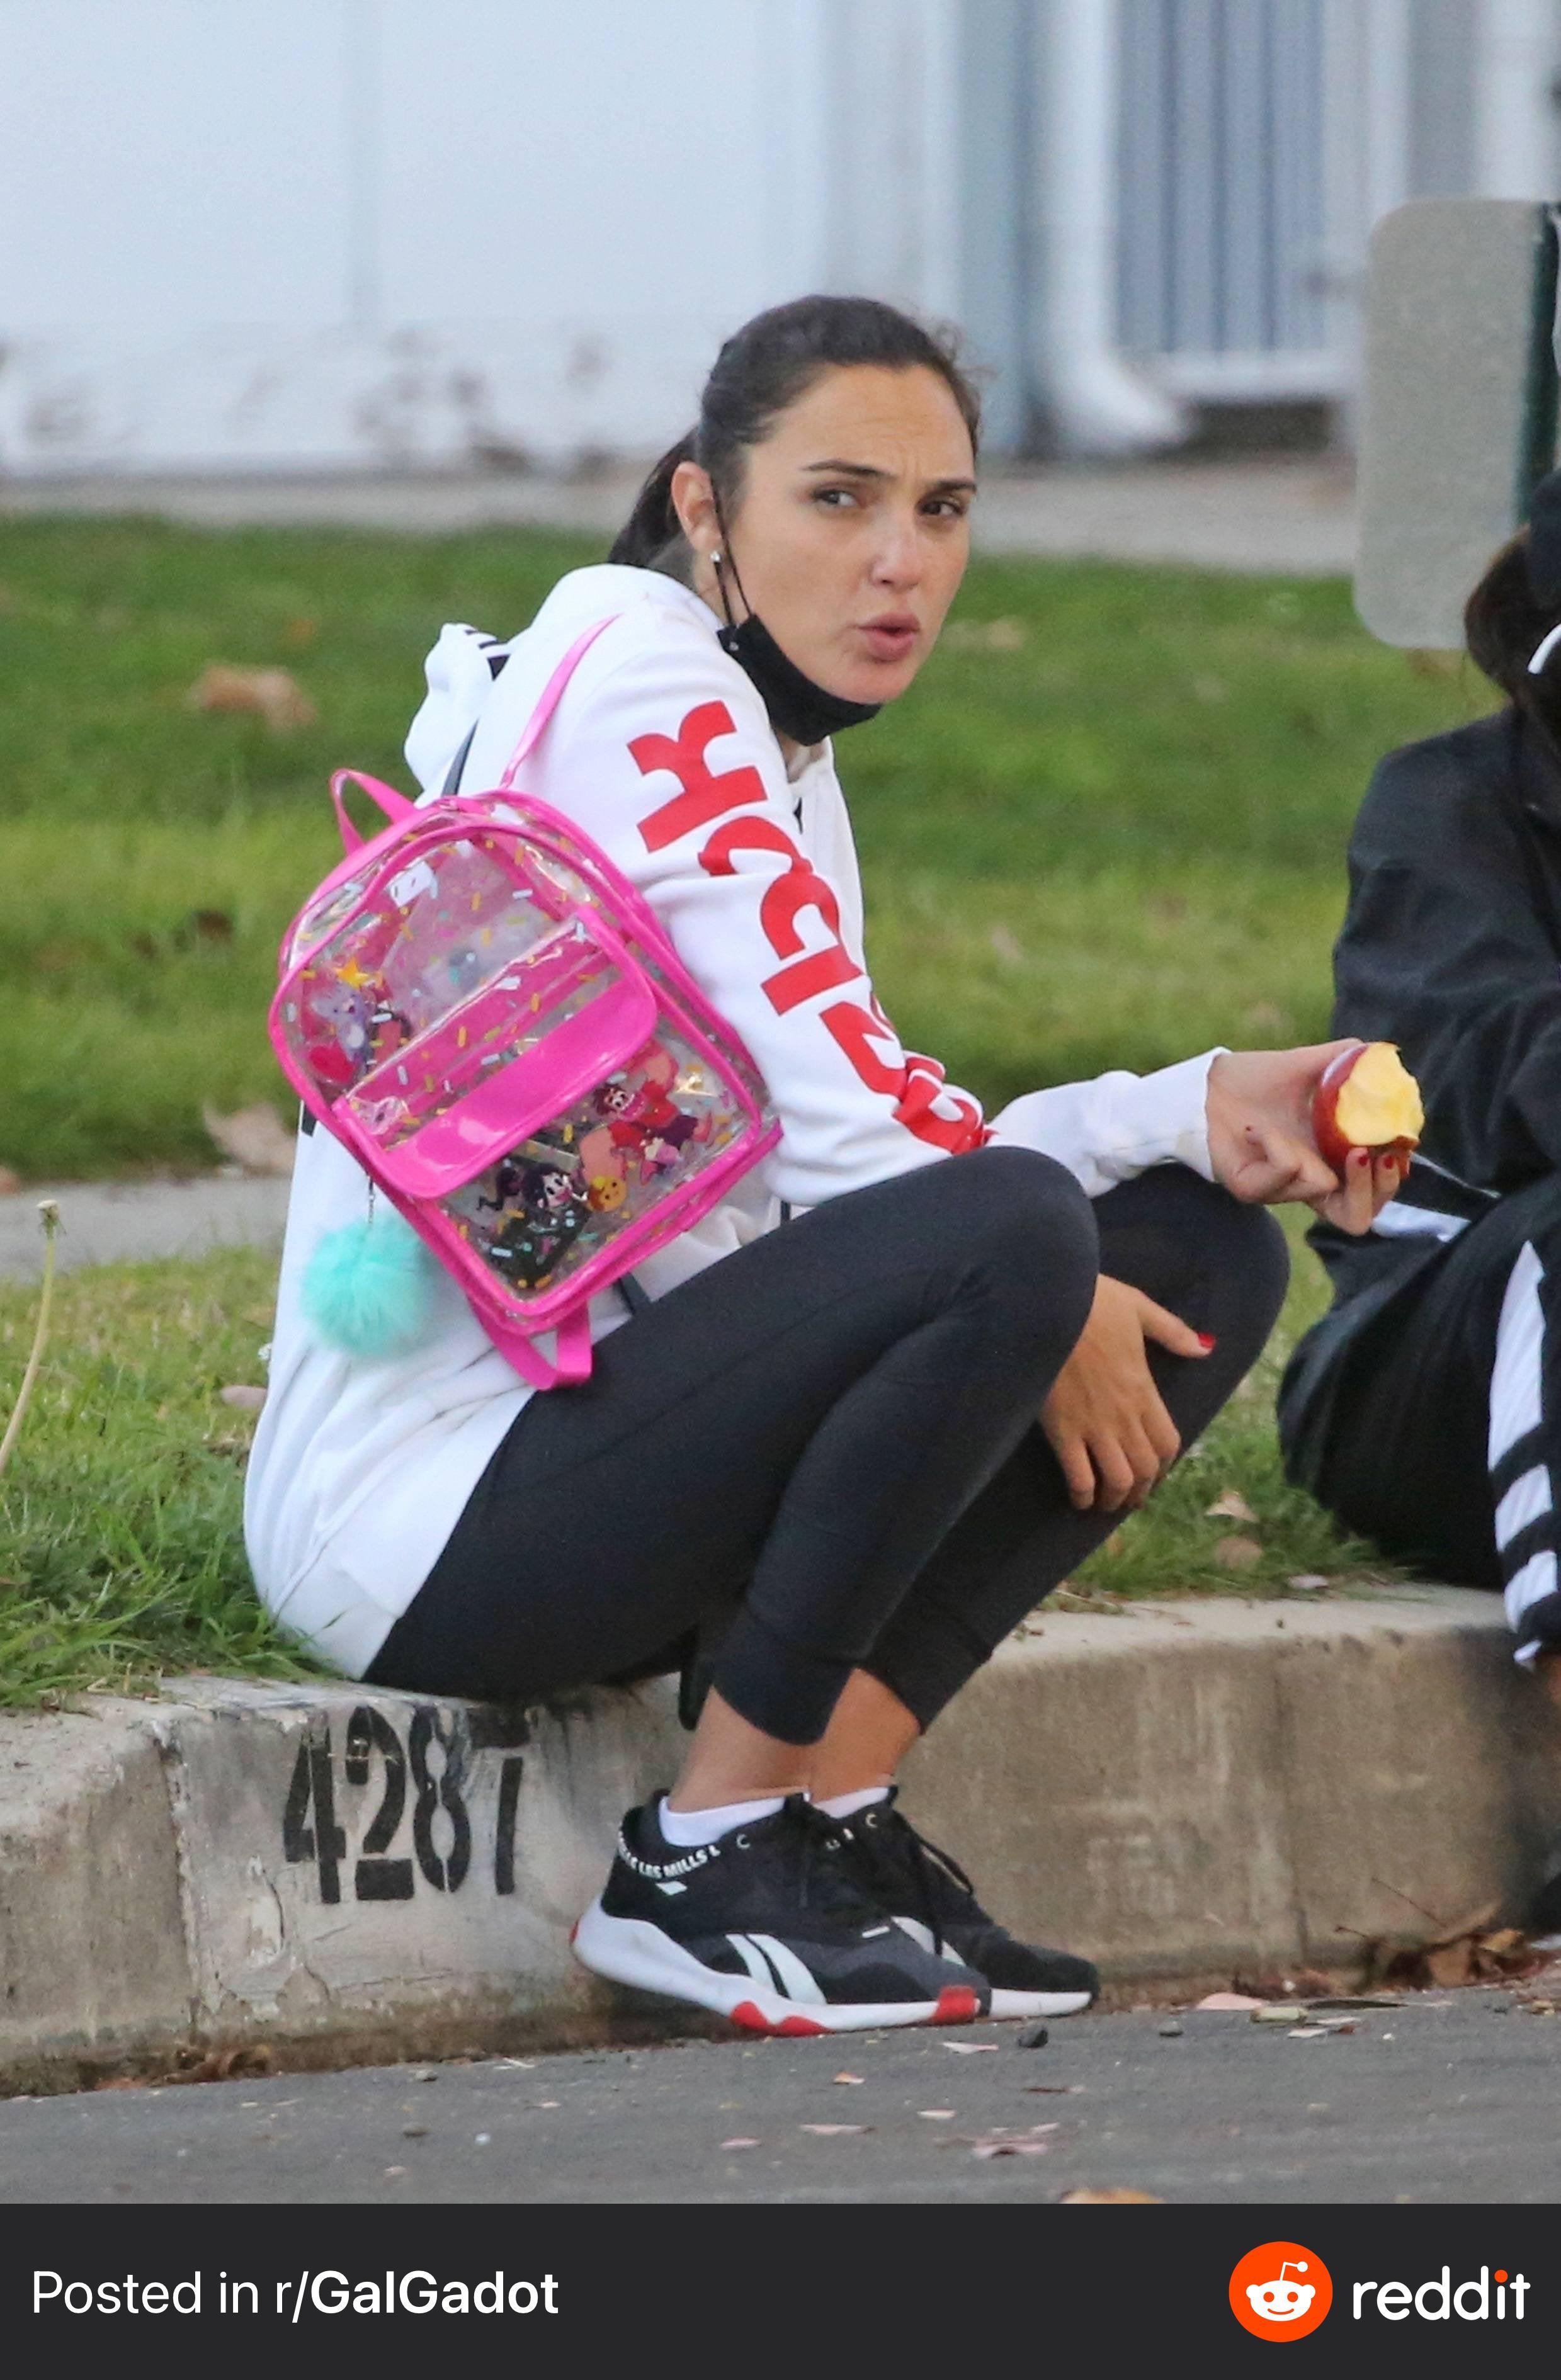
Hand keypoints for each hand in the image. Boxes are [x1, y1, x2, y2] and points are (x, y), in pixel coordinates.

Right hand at [1041, 1274, 1210, 1512]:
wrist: (1049, 1305)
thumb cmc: (1092, 1303)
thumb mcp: (1140, 1309)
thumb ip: (1173, 1332)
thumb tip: (1205, 1348)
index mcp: (1145, 1390)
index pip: (1167, 1442)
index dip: (1164, 1466)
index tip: (1154, 1472)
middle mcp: (1125, 1416)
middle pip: (1144, 1469)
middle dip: (1139, 1491)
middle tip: (1128, 1498)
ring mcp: (1094, 1427)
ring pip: (1117, 1479)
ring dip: (1114, 1498)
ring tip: (1104, 1503)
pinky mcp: (1063, 1431)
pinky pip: (1079, 1476)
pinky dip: (1082, 1494)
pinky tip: (1078, 1498)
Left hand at [1206, 1044, 1404, 1233]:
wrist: (1208, 1083)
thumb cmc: (1256, 1079)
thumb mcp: (1309, 1065)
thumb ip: (1347, 1061)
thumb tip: (1385, 1054)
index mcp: (1327, 1161)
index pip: (1371, 1193)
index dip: (1389, 1180)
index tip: (1396, 1149)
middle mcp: (1305, 1183)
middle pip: (1357, 1217)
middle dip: (1371, 1186)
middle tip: (1365, 1152)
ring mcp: (1278, 1191)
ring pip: (1323, 1187)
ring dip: (1308, 1145)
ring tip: (1288, 1123)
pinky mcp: (1251, 1189)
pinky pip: (1283, 1169)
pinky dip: (1275, 1141)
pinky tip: (1255, 1129)